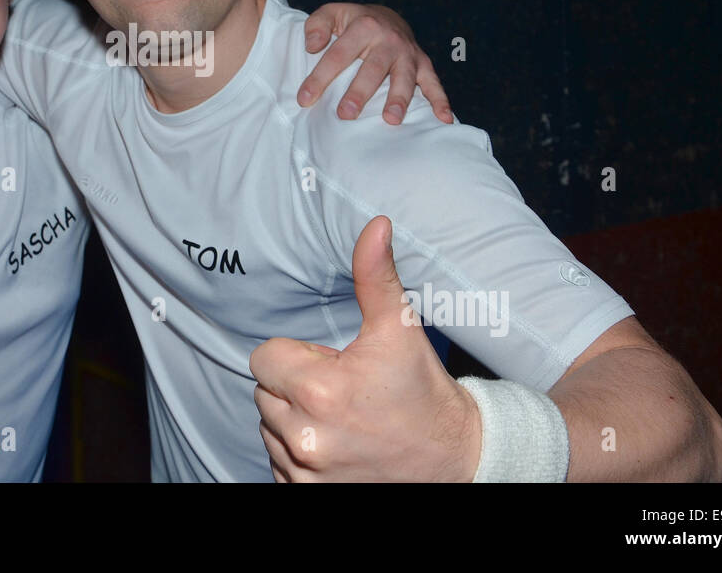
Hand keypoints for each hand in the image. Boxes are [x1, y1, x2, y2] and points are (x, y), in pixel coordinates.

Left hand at [249, 216, 481, 481]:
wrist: (456, 460)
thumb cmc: (423, 392)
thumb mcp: (399, 329)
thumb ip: (376, 276)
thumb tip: (376, 226)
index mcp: (320, 391)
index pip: (264, 358)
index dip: (298, 356)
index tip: (334, 365)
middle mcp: (305, 437)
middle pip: (264, 392)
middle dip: (296, 386)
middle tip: (345, 392)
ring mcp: (305, 473)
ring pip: (270, 428)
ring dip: (296, 419)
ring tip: (345, 419)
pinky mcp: (308, 496)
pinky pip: (278, 463)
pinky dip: (299, 453)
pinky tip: (339, 444)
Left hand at [298, 3, 451, 124]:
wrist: (387, 17)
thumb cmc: (353, 22)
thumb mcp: (332, 13)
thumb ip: (317, 26)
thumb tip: (312, 46)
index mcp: (363, 26)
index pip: (338, 54)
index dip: (320, 77)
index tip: (304, 99)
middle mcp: (388, 40)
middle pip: (373, 68)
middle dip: (360, 92)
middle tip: (345, 114)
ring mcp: (408, 53)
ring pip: (404, 77)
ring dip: (399, 98)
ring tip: (391, 120)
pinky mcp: (424, 65)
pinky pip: (434, 83)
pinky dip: (440, 101)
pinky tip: (444, 119)